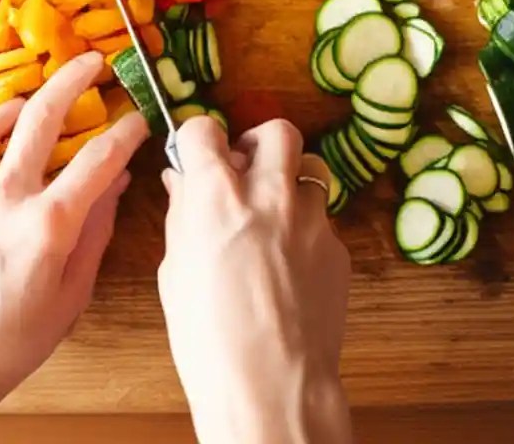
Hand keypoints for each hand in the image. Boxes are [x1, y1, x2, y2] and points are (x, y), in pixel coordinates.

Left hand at [0, 51, 148, 443]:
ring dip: (25, 99)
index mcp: (49, 225)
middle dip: (73, 81)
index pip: (98, 159)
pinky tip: (4, 134)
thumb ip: (95, 233)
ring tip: (42, 94)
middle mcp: (8, 198)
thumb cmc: (9, 342)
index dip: (125, 131)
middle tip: (94, 61)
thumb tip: (115, 185)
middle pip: (43, 118)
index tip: (140, 117)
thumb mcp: (70, 296)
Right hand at [158, 118, 351, 443]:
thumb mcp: (175, 270)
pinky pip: (322, 221)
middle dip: (258, 142)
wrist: (267, 383)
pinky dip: (305, 230)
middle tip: (245, 167)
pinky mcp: (338, 248)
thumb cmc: (208, 336)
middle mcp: (269, 195)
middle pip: (276, 132)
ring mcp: (311, 220)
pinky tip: (288, 264)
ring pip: (310, 170)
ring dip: (290, 180)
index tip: (196, 153)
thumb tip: (182, 185)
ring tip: (273, 211)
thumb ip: (183, 217)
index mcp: (216, 195)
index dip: (197, 139)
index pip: (205, 130)